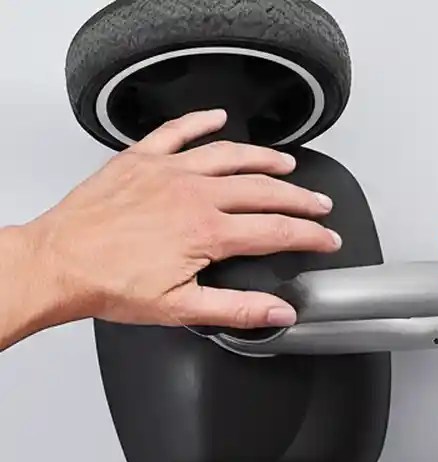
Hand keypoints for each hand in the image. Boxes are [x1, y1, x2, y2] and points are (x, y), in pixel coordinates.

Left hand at [18, 109, 337, 329]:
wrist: (56, 264)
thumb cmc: (108, 285)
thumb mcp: (180, 309)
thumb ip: (237, 310)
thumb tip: (278, 313)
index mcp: (207, 232)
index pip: (276, 231)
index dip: (310, 236)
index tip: (327, 239)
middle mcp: (192, 195)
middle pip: (263, 189)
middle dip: (300, 197)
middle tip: (319, 204)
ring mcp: (166, 172)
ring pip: (229, 155)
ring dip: (264, 157)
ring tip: (286, 162)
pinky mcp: (138, 160)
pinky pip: (176, 131)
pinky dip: (200, 121)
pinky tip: (216, 118)